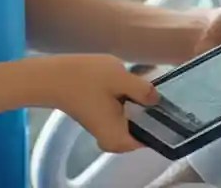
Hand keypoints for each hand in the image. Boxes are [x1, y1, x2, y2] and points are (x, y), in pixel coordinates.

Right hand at [37, 54, 158, 152]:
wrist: (52, 77)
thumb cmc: (85, 78)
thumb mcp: (121, 79)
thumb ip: (144, 90)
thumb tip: (157, 99)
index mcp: (121, 140)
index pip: (155, 135)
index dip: (163, 117)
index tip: (168, 100)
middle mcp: (115, 142)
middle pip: (146, 125)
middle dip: (150, 106)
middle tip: (154, 85)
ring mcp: (107, 131)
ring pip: (135, 116)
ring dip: (139, 99)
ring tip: (140, 80)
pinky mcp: (102, 118)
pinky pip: (125, 112)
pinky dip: (128, 98)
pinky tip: (128, 81)